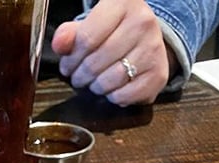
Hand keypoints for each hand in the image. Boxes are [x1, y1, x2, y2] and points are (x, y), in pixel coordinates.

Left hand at [51, 0, 174, 105]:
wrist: (145, 41)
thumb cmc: (112, 33)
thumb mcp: (90, 25)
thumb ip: (70, 35)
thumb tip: (59, 45)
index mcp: (123, 2)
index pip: (86, 39)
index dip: (71, 59)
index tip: (67, 66)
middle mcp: (143, 22)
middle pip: (96, 62)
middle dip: (80, 76)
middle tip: (78, 77)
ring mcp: (154, 48)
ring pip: (110, 81)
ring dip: (95, 88)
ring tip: (93, 83)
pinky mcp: (159, 74)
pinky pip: (124, 96)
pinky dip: (112, 97)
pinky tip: (111, 89)